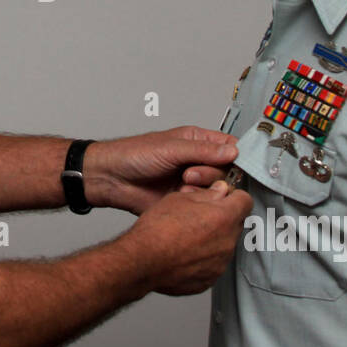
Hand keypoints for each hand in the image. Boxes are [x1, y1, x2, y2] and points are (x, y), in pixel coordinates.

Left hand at [81, 126, 238, 214]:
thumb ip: (202, 151)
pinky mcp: (185, 201)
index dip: (235, 155)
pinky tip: (182, 198)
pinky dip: (197, 202)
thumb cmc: (134, 155)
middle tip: (190, 174)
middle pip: (225, 170)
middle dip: (212, 173)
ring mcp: (192, 182)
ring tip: (183, 184)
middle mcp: (197, 161)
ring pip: (216, 189)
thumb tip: (233, 152)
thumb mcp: (170, 148)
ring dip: (204, 189)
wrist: (111, 179)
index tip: (235, 163)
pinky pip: (203, 204)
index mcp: (196, 142)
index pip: (228, 147)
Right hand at [126, 182, 252, 294]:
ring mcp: (220, 264)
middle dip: (222, 218)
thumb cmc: (157, 229)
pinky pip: (213, 265)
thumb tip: (219, 191)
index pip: (245, 201)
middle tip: (199, 216)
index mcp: (224, 217)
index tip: (223, 197)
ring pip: (224, 245)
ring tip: (187, 237)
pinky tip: (183, 253)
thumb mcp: (180, 198)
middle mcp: (227, 242)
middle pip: (235, 224)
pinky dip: (203, 259)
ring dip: (213, 239)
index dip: (233, 196)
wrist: (141, 261)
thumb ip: (207, 194)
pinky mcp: (209, 280)